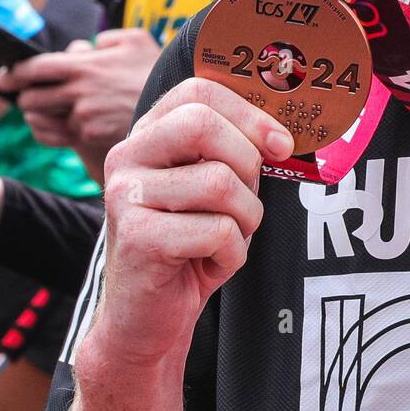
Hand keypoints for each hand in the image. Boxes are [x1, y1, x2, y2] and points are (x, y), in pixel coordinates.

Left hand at [0, 29, 163, 178]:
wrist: (176, 109)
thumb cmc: (157, 72)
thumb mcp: (137, 40)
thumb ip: (107, 37)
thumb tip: (90, 45)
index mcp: (85, 65)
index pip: (34, 67)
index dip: (13, 71)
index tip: (3, 75)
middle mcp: (80, 92)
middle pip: (31, 97)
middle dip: (24, 95)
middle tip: (25, 94)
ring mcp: (84, 117)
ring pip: (39, 118)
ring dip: (36, 114)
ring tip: (41, 109)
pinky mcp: (90, 137)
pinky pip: (55, 136)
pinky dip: (48, 131)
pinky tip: (53, 125)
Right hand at [95, 79, 293, 364]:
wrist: (146, 320)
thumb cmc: (190, 247)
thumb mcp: (214, 190)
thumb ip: (235, 152)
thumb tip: (283, 135)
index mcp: (148, 134)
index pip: (199, 90)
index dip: (249, 112)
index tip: (281, 145)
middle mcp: (127, 155)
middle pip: (204, 124)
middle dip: (248, 165)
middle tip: (248, 201)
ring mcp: (126, 195)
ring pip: (220, 181)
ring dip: (246, 218)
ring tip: (227, 237)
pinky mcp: (136, 238)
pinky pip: (217, 230)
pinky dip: (232, 253)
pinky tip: (211, 263)